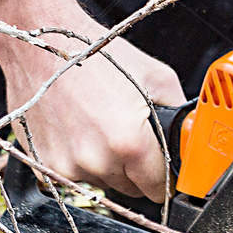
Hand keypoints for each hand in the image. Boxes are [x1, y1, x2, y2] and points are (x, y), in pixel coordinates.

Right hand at [0, 0, 184, 202]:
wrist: (40, 44)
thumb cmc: (93, 54)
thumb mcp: (155, 75)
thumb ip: (179, 112)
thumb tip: (192, 134)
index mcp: (130, 143)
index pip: (159, 189)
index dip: (164, 179)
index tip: (163, 171)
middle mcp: (98, 160)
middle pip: (131, 189)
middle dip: (136, 169)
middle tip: (128, 136)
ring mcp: (68, 166)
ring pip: (102, 182)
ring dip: (106, 165)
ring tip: (98, 126)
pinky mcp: (45, 164)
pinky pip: (73, 175)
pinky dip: (79, 160)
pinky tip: (77, 130)